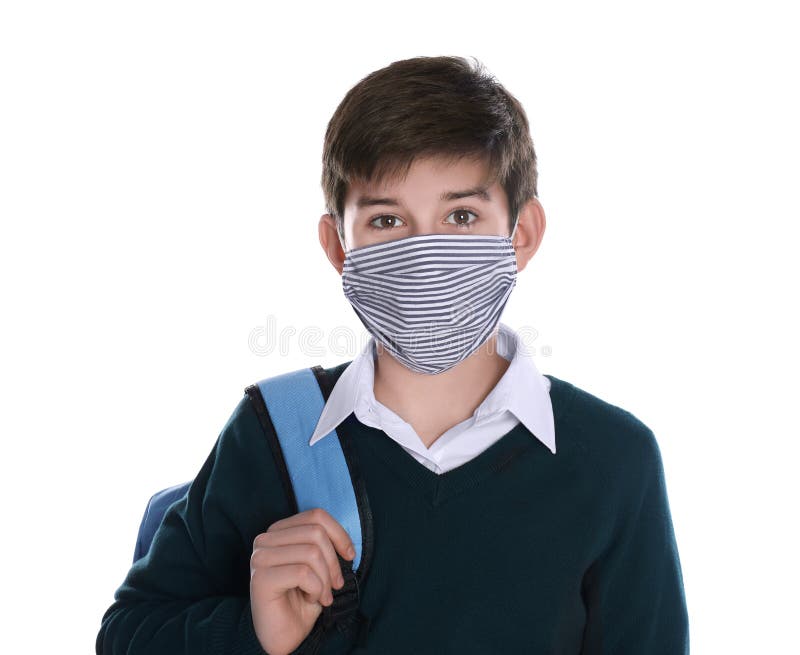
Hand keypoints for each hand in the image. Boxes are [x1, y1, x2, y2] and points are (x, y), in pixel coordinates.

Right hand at [250, 507, 354, 654]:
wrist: (284, 635)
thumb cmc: (301, 599)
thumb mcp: (319, 567)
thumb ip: (325, 546)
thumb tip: (346, 544)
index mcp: (278, 531)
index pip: (316, 516)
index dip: (339, 534)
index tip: (350, 555)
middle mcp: (265, 540)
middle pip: (316, 533)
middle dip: (333, 562)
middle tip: (334, 585)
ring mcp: (260, 558)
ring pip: (311, 553)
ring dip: (325, 580)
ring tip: (321, 595)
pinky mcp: (261, 578)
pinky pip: (303, 573)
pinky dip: (315, 589)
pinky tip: (310, 599)